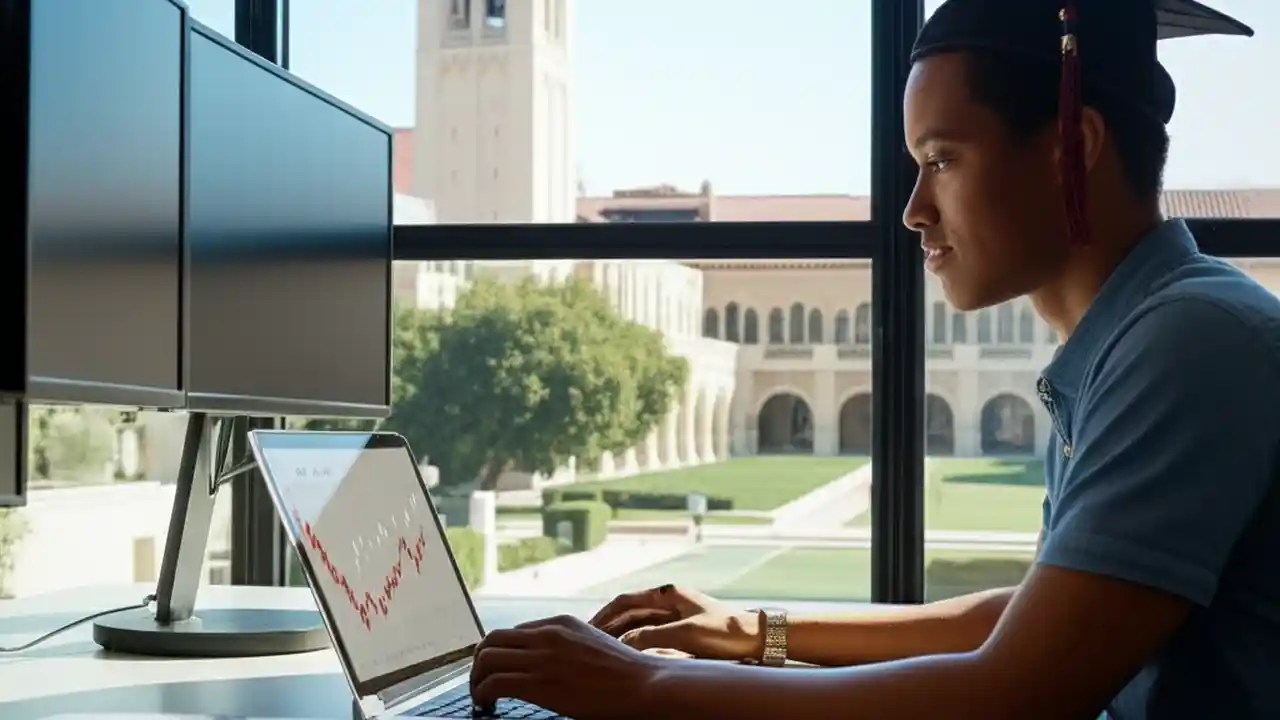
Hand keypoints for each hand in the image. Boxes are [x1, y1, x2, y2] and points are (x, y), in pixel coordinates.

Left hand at [470, 614, 665, 718]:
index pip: (514, 632)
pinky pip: (494, 683)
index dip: (503, 653)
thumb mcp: (594, 645)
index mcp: (560, 623)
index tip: (501, 671)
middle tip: (480, 682)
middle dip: (480, 662)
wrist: (643, 685)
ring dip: (476, 679)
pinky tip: (487, 708)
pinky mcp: (539, 683)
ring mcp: (542, 656)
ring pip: (486, 658)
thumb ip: (569, 647)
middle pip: (492, 639)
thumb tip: (552, 664)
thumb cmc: (626, 673)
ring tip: (481, 698)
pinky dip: (482, 695)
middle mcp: (547, 634)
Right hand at [589, 584, 761, 661]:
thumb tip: (622, 642)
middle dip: (609, 626)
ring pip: (639, 625)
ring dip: (621, 636)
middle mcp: (670, 602)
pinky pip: (651, 636)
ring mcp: (676, 616)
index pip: (625, 601)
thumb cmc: (724, 631)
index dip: (604, 614)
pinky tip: (628, 655)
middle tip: (589, 642)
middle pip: (630, 613)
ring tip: (604, 650)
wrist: (756, 639)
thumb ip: (651, 637)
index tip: (587, 628)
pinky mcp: (683, 632)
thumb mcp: (685, 634)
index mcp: (669, 593)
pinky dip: (636, 644)